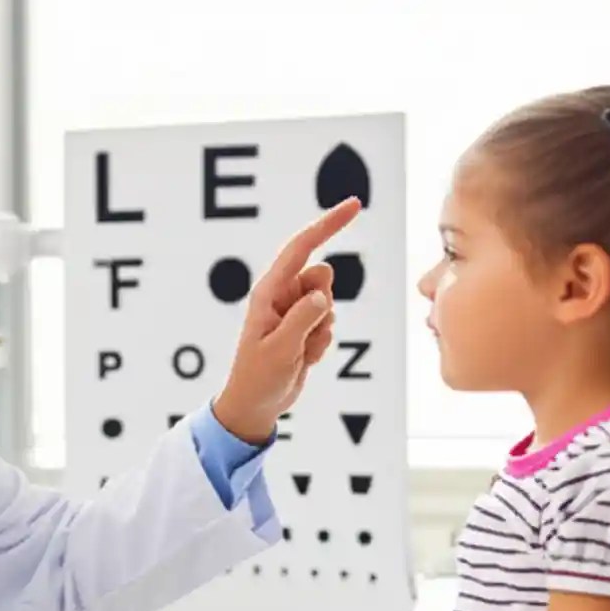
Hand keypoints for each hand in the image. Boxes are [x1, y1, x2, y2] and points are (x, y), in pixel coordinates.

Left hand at [212, 197, 361, 443]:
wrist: (255, 405)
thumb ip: (302, 319)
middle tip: (303, 332)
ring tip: (298, 351)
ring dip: (321, 331)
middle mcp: (281, 295)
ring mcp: (294, 311)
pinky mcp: (304, 328)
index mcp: (268, 291)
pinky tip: (302, 359)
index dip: (328, 224)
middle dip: (322, 303)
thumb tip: (322, 294)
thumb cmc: (257, 377)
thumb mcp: (279, 349)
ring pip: (329, 304)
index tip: (354, 205)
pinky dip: (321, 344)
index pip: (302, 248)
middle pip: (322, 278)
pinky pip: (329, 326)